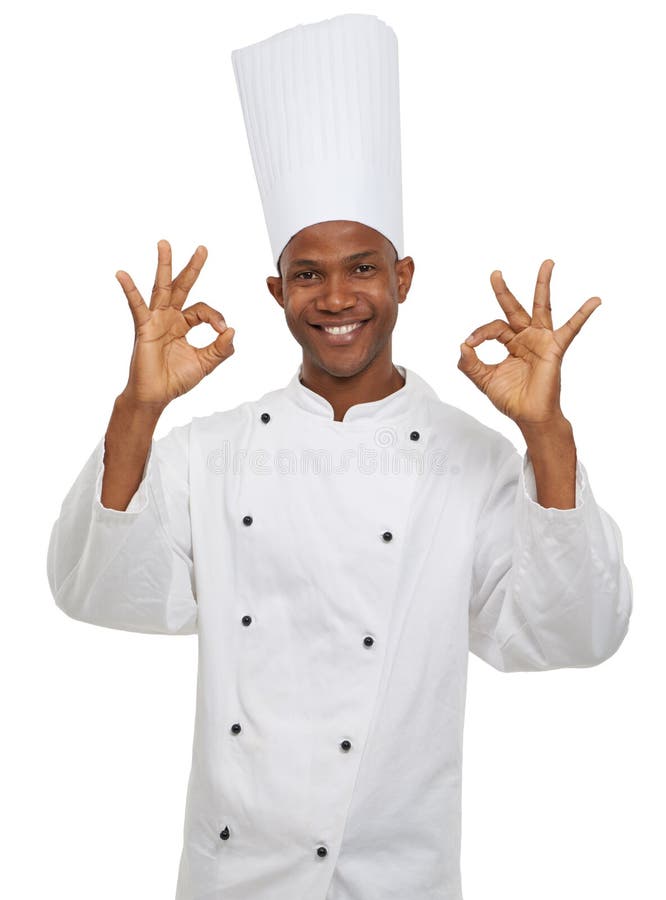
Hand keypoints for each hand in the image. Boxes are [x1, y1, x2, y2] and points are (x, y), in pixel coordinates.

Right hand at [115, 239, 234, 408]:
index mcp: (183, 325)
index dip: (216, 317)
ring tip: (165, 244)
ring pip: (161, 288)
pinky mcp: (143, 328)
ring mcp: (155, 321)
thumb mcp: (205, 364)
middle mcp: (169, 318)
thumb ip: (221, 349)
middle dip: (192, 268)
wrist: (156, 396)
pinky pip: (136, 306)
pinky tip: (122, 274)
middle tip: (203, 248)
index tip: (222, 330)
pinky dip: (129, 290)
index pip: (203, 310)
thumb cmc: (175, 380)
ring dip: (164, 265)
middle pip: (182, 287)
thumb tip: (232, 330)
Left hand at [457, 259, 600, 429]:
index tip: (470, 343)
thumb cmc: (511, 398)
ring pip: (541, 307)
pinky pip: (571, 328)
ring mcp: (542, 341)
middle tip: (494, 273)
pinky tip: (595, 301)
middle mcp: (527, 337)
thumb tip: (463, 343)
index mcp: (511, 343)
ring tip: (547, 263)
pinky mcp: (555, 348)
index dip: (480, 332)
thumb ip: (470, 363)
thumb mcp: (484, 379)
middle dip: (504, 290)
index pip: (494, 327)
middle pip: (515, 307)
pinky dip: (583, 314)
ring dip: (543, 284)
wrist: (529, 416)